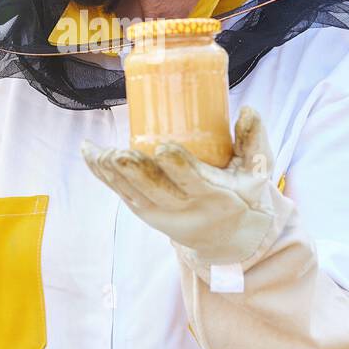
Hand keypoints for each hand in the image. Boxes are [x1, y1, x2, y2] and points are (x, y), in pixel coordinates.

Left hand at [81, 105, 284, 266]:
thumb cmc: (245, 195)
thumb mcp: (258, 171)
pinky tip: (90, 154)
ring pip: (134, 195)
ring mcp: (163, 215)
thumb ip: (253, 140)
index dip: (178, 167)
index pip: (195, 182)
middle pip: (157, 193)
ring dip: (114, 175)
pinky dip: (104, 175)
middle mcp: (186, 210)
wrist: (231, 239)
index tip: (163, 148)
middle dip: (136, 173)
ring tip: (99, 153)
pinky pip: (122, 194)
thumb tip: (248, 109)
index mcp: (217, 197)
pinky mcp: (147, 213)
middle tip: (118, 154)